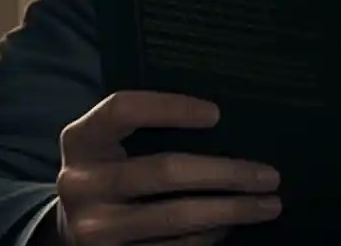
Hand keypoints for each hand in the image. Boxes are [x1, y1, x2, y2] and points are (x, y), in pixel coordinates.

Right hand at [51, 90, 281, 244]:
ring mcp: (93, 229)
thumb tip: (226, 127)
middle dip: (226, 173)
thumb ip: (147, 130)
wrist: (71, 228)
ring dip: (231, 211)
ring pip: (176, 217)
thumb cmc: (110, 171)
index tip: (216, 114)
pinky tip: (231, 225)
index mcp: (81, 140)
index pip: (124, 110)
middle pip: (164, 171)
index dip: (170, 107)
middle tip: (269, 176)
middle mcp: (80, 184)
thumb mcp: (111, 143)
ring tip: (268, 204)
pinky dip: (208, 236)